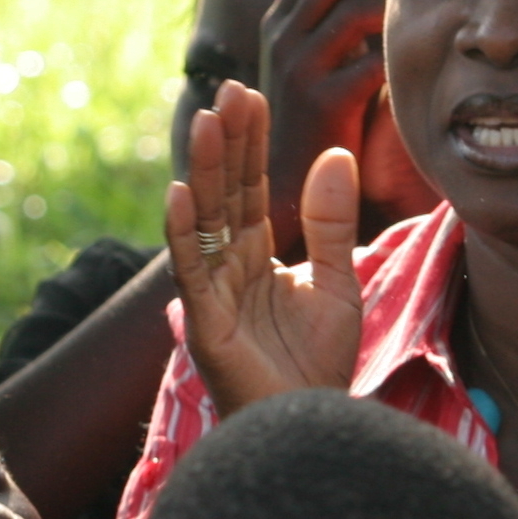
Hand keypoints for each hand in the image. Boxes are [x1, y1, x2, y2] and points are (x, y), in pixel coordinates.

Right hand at [165, 81, 362, 415]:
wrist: (311, 428)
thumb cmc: (318, 367)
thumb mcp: (337, 284)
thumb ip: (333, 223)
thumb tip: (334, 154)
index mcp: (256, 258)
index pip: (249, 188)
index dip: (250, 144)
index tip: (251, 96)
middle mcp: (227, 269)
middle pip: (223, 194)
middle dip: (226, 143)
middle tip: (229, 90)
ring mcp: (212, 295)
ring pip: (204, 222)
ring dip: (203, 171)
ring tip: (207, 121)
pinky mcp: (205, 325)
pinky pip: (191, 272)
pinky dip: (183, 234)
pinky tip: (180, 193)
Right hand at [259, 0, 392, 259]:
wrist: (294, 183)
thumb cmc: (321, 121)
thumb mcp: (319, 64)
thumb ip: (339, 29)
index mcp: (278, 25)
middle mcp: (280, 40)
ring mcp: (297, 69)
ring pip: (349, 8)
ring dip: (390, 4)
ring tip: (421, 16)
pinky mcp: (322, 102)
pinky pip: (369, 59)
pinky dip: (397, 51)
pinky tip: (418, 59)